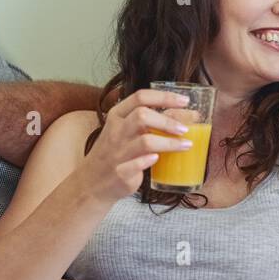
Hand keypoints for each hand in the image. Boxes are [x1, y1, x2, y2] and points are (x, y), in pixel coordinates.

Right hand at [76, 88, 198, 201]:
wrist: (92, 182)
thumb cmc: (114, 154)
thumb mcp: (123, 131)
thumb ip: (145, 122)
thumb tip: (182, 117)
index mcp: (117, 116)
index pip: (140, 97)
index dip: (165, 97)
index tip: (184, 101)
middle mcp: (116, 131)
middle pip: (143, 116)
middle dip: (168, 121)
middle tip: (185, 128)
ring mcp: (118, 153)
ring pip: (145, 141)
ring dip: (169, 142)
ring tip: (186, 145)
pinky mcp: (121, 173)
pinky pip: (136, 165)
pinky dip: (149, 161)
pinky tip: (158, 158)